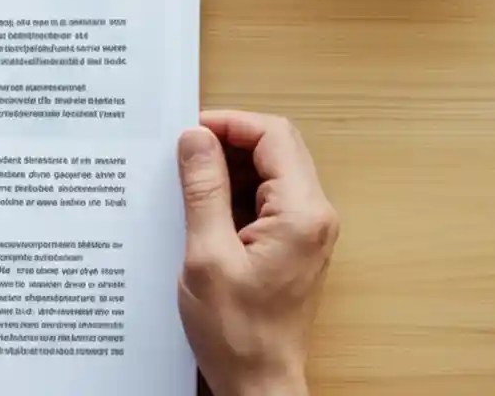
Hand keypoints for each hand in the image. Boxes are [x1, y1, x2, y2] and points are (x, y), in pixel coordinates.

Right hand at [176, 111, 339, 395]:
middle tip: (181, 153)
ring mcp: (305, 229)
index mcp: (301, 214)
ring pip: (268, 171)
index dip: (228, 124)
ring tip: (184, 183)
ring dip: (227, 168)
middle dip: (226, 142)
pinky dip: (231, 192)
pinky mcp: (290, 242)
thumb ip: (202, 190)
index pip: (273, 136)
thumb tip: (194, 139)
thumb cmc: (237, 333)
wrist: (258, 383)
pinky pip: (264, 197)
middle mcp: (313, 216)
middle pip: (275, 148)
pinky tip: (198, 207)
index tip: (188, 132)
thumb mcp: (206, 256)